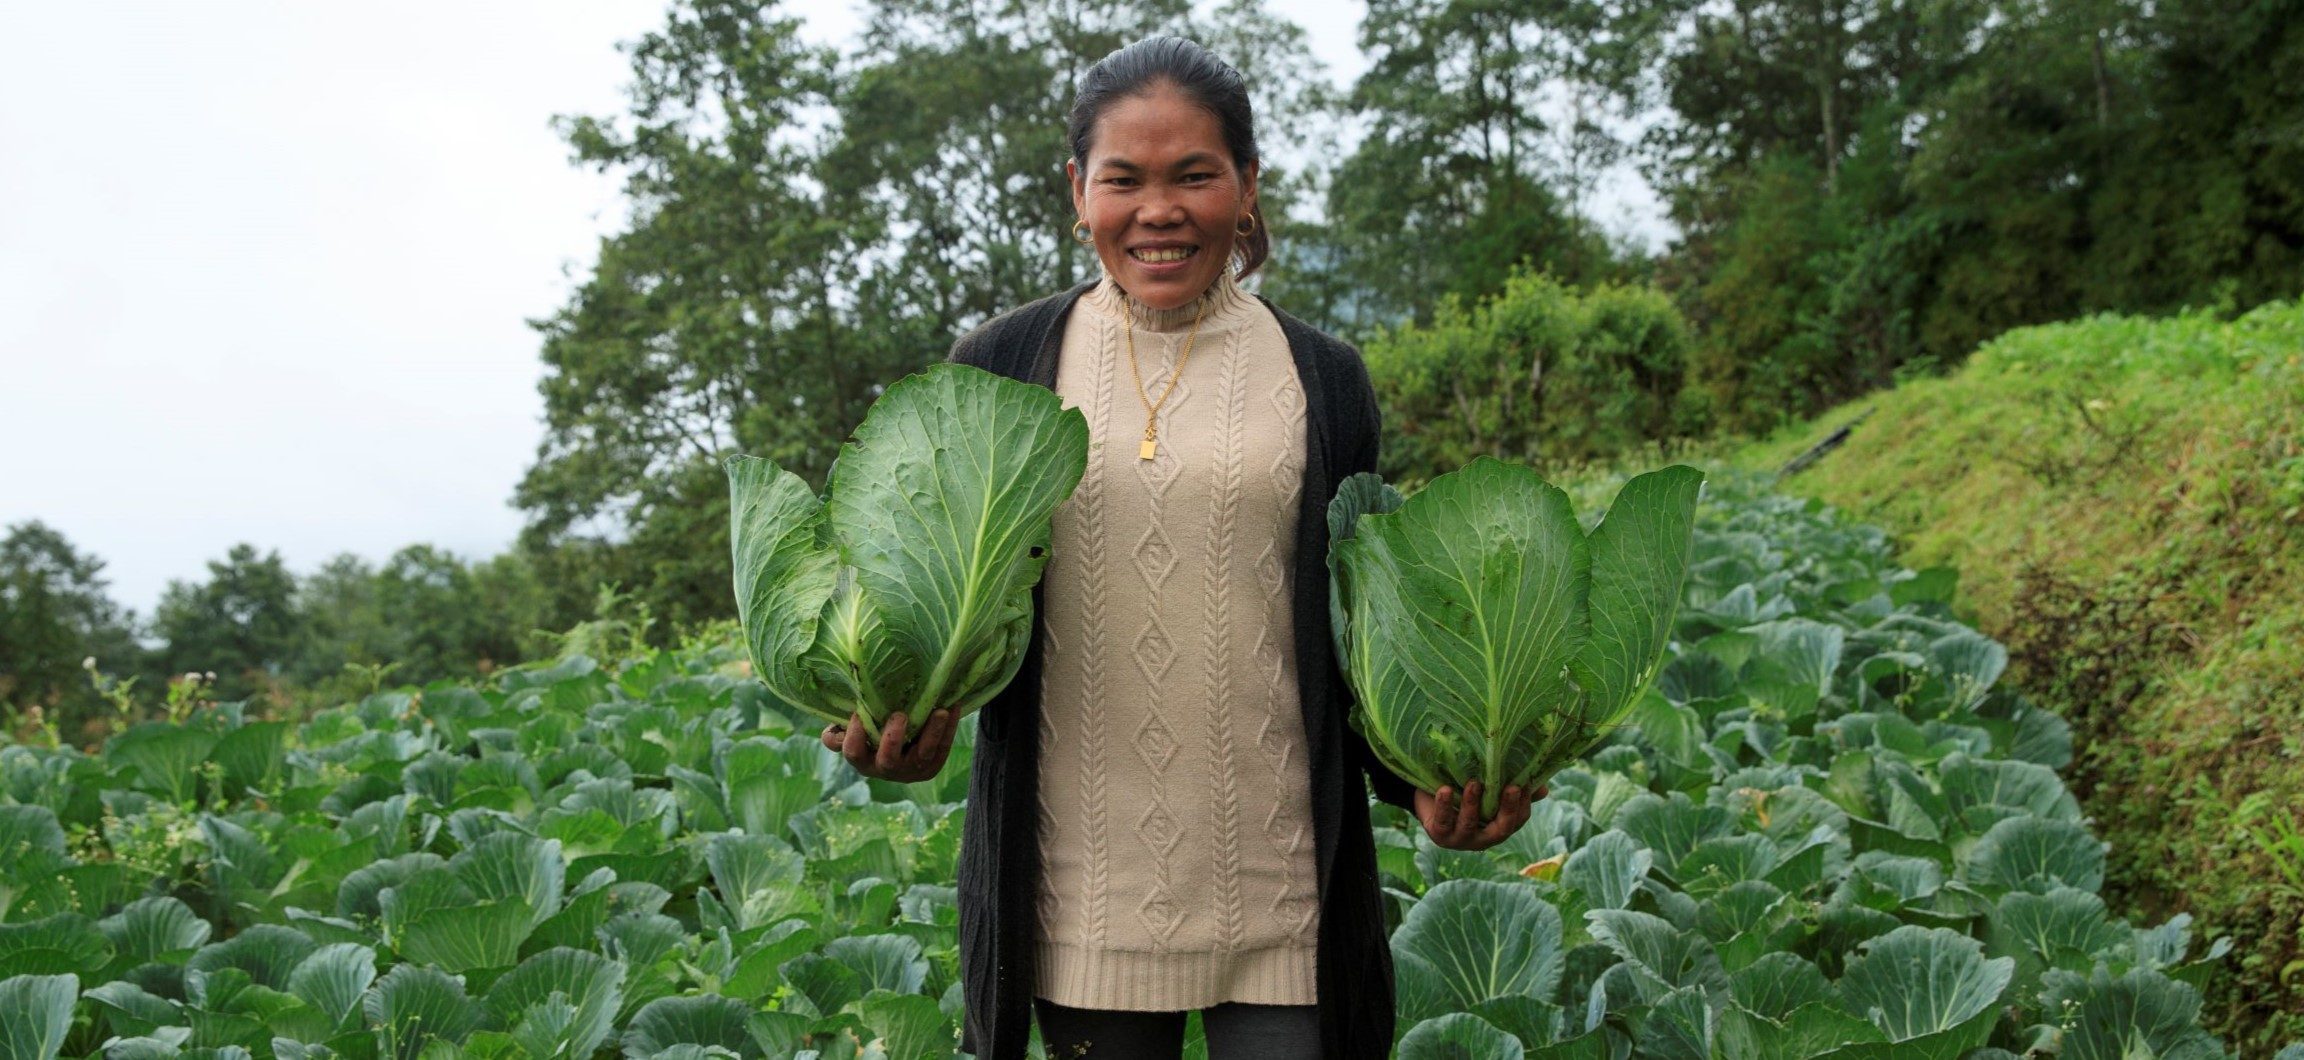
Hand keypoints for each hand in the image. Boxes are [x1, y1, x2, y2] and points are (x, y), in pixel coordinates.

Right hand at [820, 709, 956, 782]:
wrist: (900, 743)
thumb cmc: (870, 729)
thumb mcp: (853, 727)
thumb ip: (843, 723)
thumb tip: (847, 711)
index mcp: (863, 759)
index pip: (854, 753)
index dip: (854, 736)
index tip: (857, 714)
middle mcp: (885, 769)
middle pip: (889, 760)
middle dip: (893, 738)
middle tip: (899, 715)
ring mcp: (910, 771)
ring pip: (922, 756)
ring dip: (932, 733)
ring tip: (940, 711)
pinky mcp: (930, 767)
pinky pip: (942, 749)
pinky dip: (949, 729)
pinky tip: (953, 707)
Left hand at [1414, 780, 1541, 850]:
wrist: (1429, 799)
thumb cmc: (1465, 792)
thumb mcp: (1488, 790)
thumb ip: (1511, 788)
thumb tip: (1543, 787)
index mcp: (1498, 827)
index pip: (1518, 820)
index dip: (1524, 803)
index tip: (1525, 782)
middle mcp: (1483, 838)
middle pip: (1501, 830)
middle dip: (1508, 810)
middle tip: (1512, 787)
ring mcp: (1461, 839)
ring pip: (1469, 825)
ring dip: (1472, 804)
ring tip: (1474, 783)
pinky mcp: (1439, 835)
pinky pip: (1442, 822)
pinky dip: (1443, 806)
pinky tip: (1444, 789)